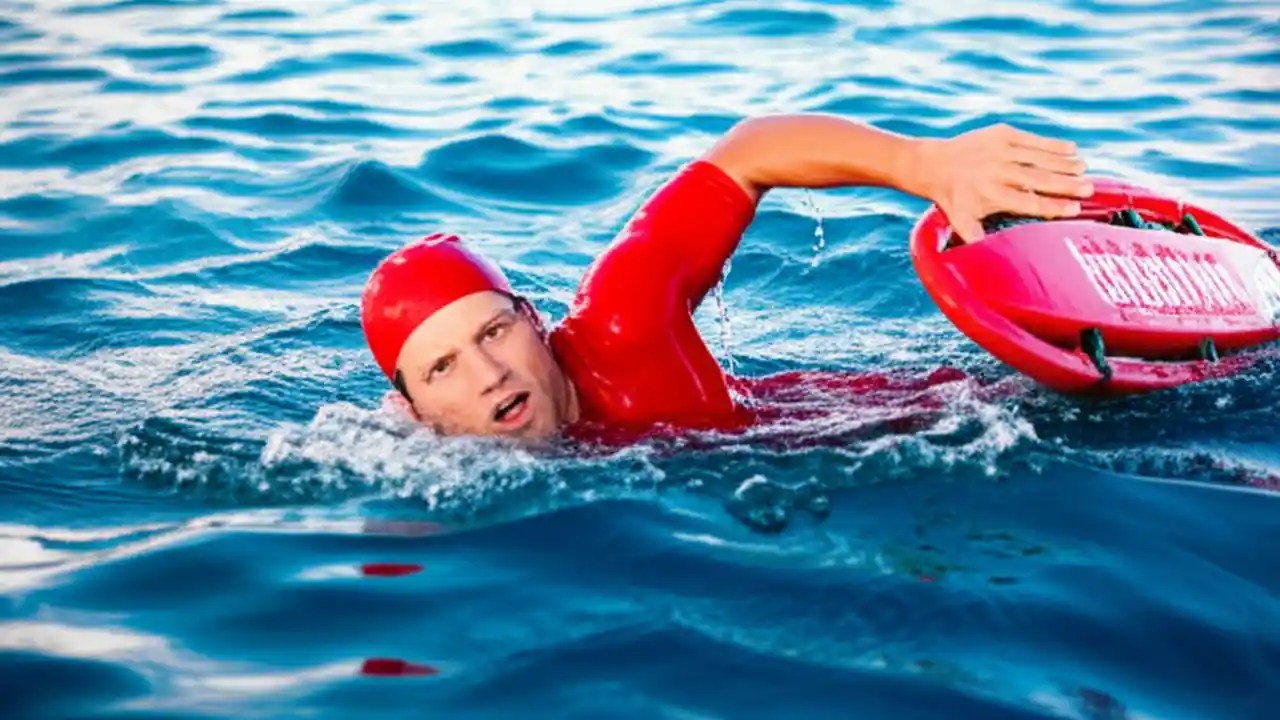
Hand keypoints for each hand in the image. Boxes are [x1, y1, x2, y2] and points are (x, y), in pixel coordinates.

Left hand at [912, 124, 1092, 243]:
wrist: (933, 165)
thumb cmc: (953, 199)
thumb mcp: (962, 224)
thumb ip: (980, 242)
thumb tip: (993, 269)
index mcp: (992, 195)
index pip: (1030, 203)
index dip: (1054, 206)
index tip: (1076, 208)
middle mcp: (998, 172)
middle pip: (1040, 180)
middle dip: (1067, 184)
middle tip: (1089, 188)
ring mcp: (1000, 150)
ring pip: (1040, 157)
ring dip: (1064, 163)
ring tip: (1083, 169)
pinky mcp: (1001, 134)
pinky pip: (1033, 140)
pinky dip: (1053, 145)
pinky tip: (1071, 150)